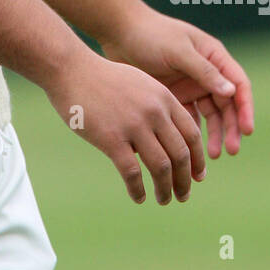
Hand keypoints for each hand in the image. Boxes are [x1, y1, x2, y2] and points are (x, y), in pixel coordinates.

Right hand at [44, 45, 206, 204]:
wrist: (71, 69)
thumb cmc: (103, 78)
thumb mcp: (139, 84)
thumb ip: (157, 107)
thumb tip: (165, 138)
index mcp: (164, 98)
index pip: (192, 135)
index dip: (198, 159)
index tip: (198, 176)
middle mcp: (154, 112)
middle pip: (181, 155)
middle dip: (185, 180)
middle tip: (183, 195)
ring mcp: (134, 125)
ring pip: (161, 167)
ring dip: (165, 189)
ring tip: (164, 200)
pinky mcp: (112, 139)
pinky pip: (132, 173)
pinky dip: (138, 190)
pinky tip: (138, 198)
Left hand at [97, 4, 253, 160]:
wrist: (118, 32)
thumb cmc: (150, 34)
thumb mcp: (178, 50)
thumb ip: (203, 71)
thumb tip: (231, 92)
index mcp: (214, 56)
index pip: (239, 85)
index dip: (245, 108)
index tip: (246, 130)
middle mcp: (206, 73)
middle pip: (227, 105)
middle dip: (231, 128)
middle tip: (230, 150)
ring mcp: (190, 86)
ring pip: (210, 116)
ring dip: (213, 135)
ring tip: (211, 156)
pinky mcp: (174, 97)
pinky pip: (188, 119)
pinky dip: (191, 134)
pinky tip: (189, 149)